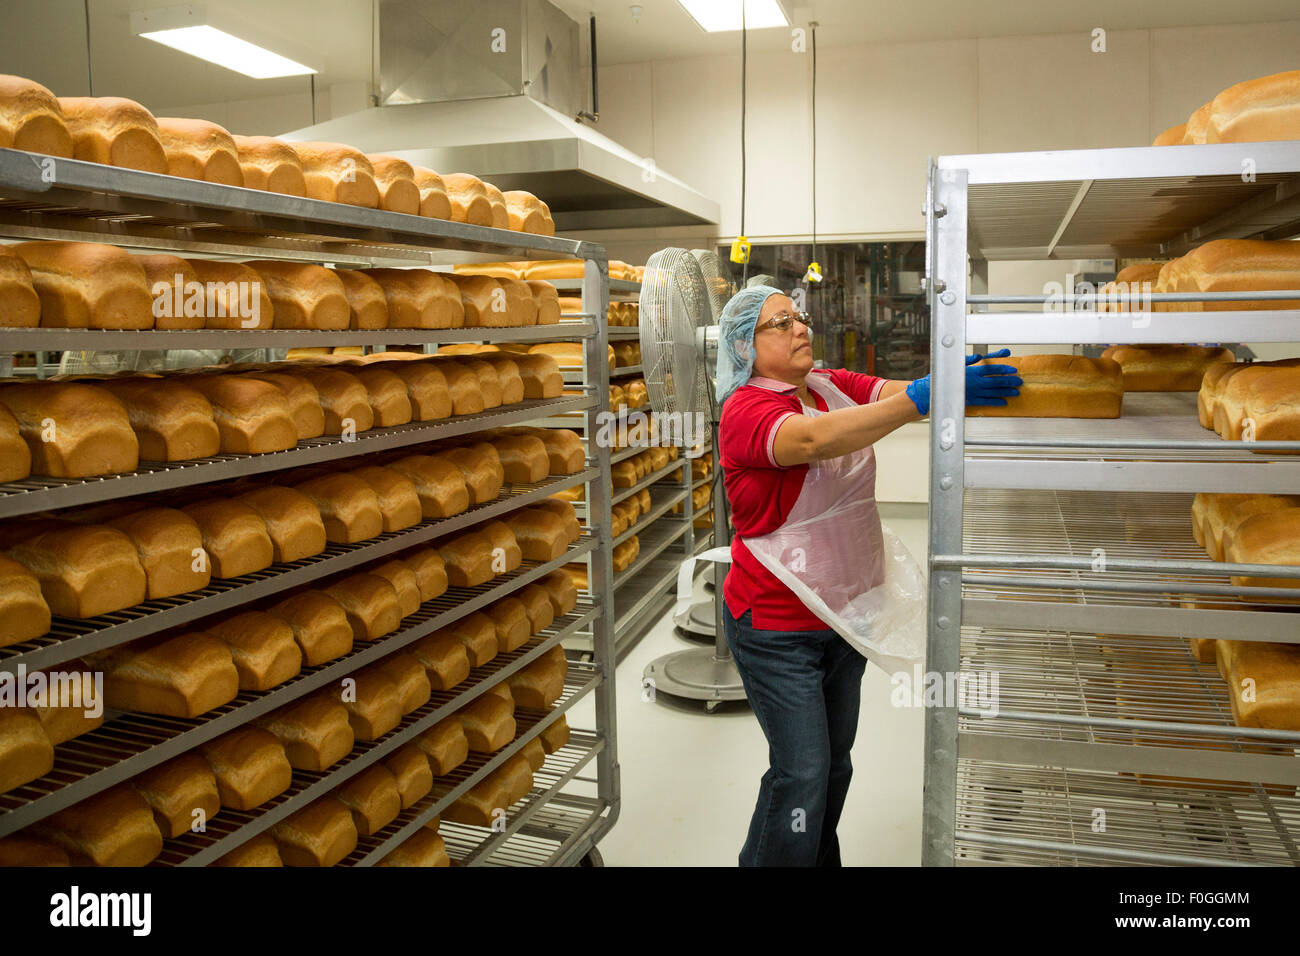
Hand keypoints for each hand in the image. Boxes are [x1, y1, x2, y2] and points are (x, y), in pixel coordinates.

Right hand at [905, 349, 1022, 415]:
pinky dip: (995, 402)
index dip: (1004, 368)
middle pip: (997, 381)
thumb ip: (970, 360)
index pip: (993, 368)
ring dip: (1006, 392)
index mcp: (973, 370)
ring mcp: (974, 392)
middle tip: (1019, 381)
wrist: (933, 391)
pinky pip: (986, 402)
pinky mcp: (971, 401)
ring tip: (1015, 392)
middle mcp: (975, 382)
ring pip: (994, 392)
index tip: (1013, 369)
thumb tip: (981, 356)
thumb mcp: (957, 364)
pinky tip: (1003, 403)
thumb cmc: (944, 376)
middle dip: (1009, 381)